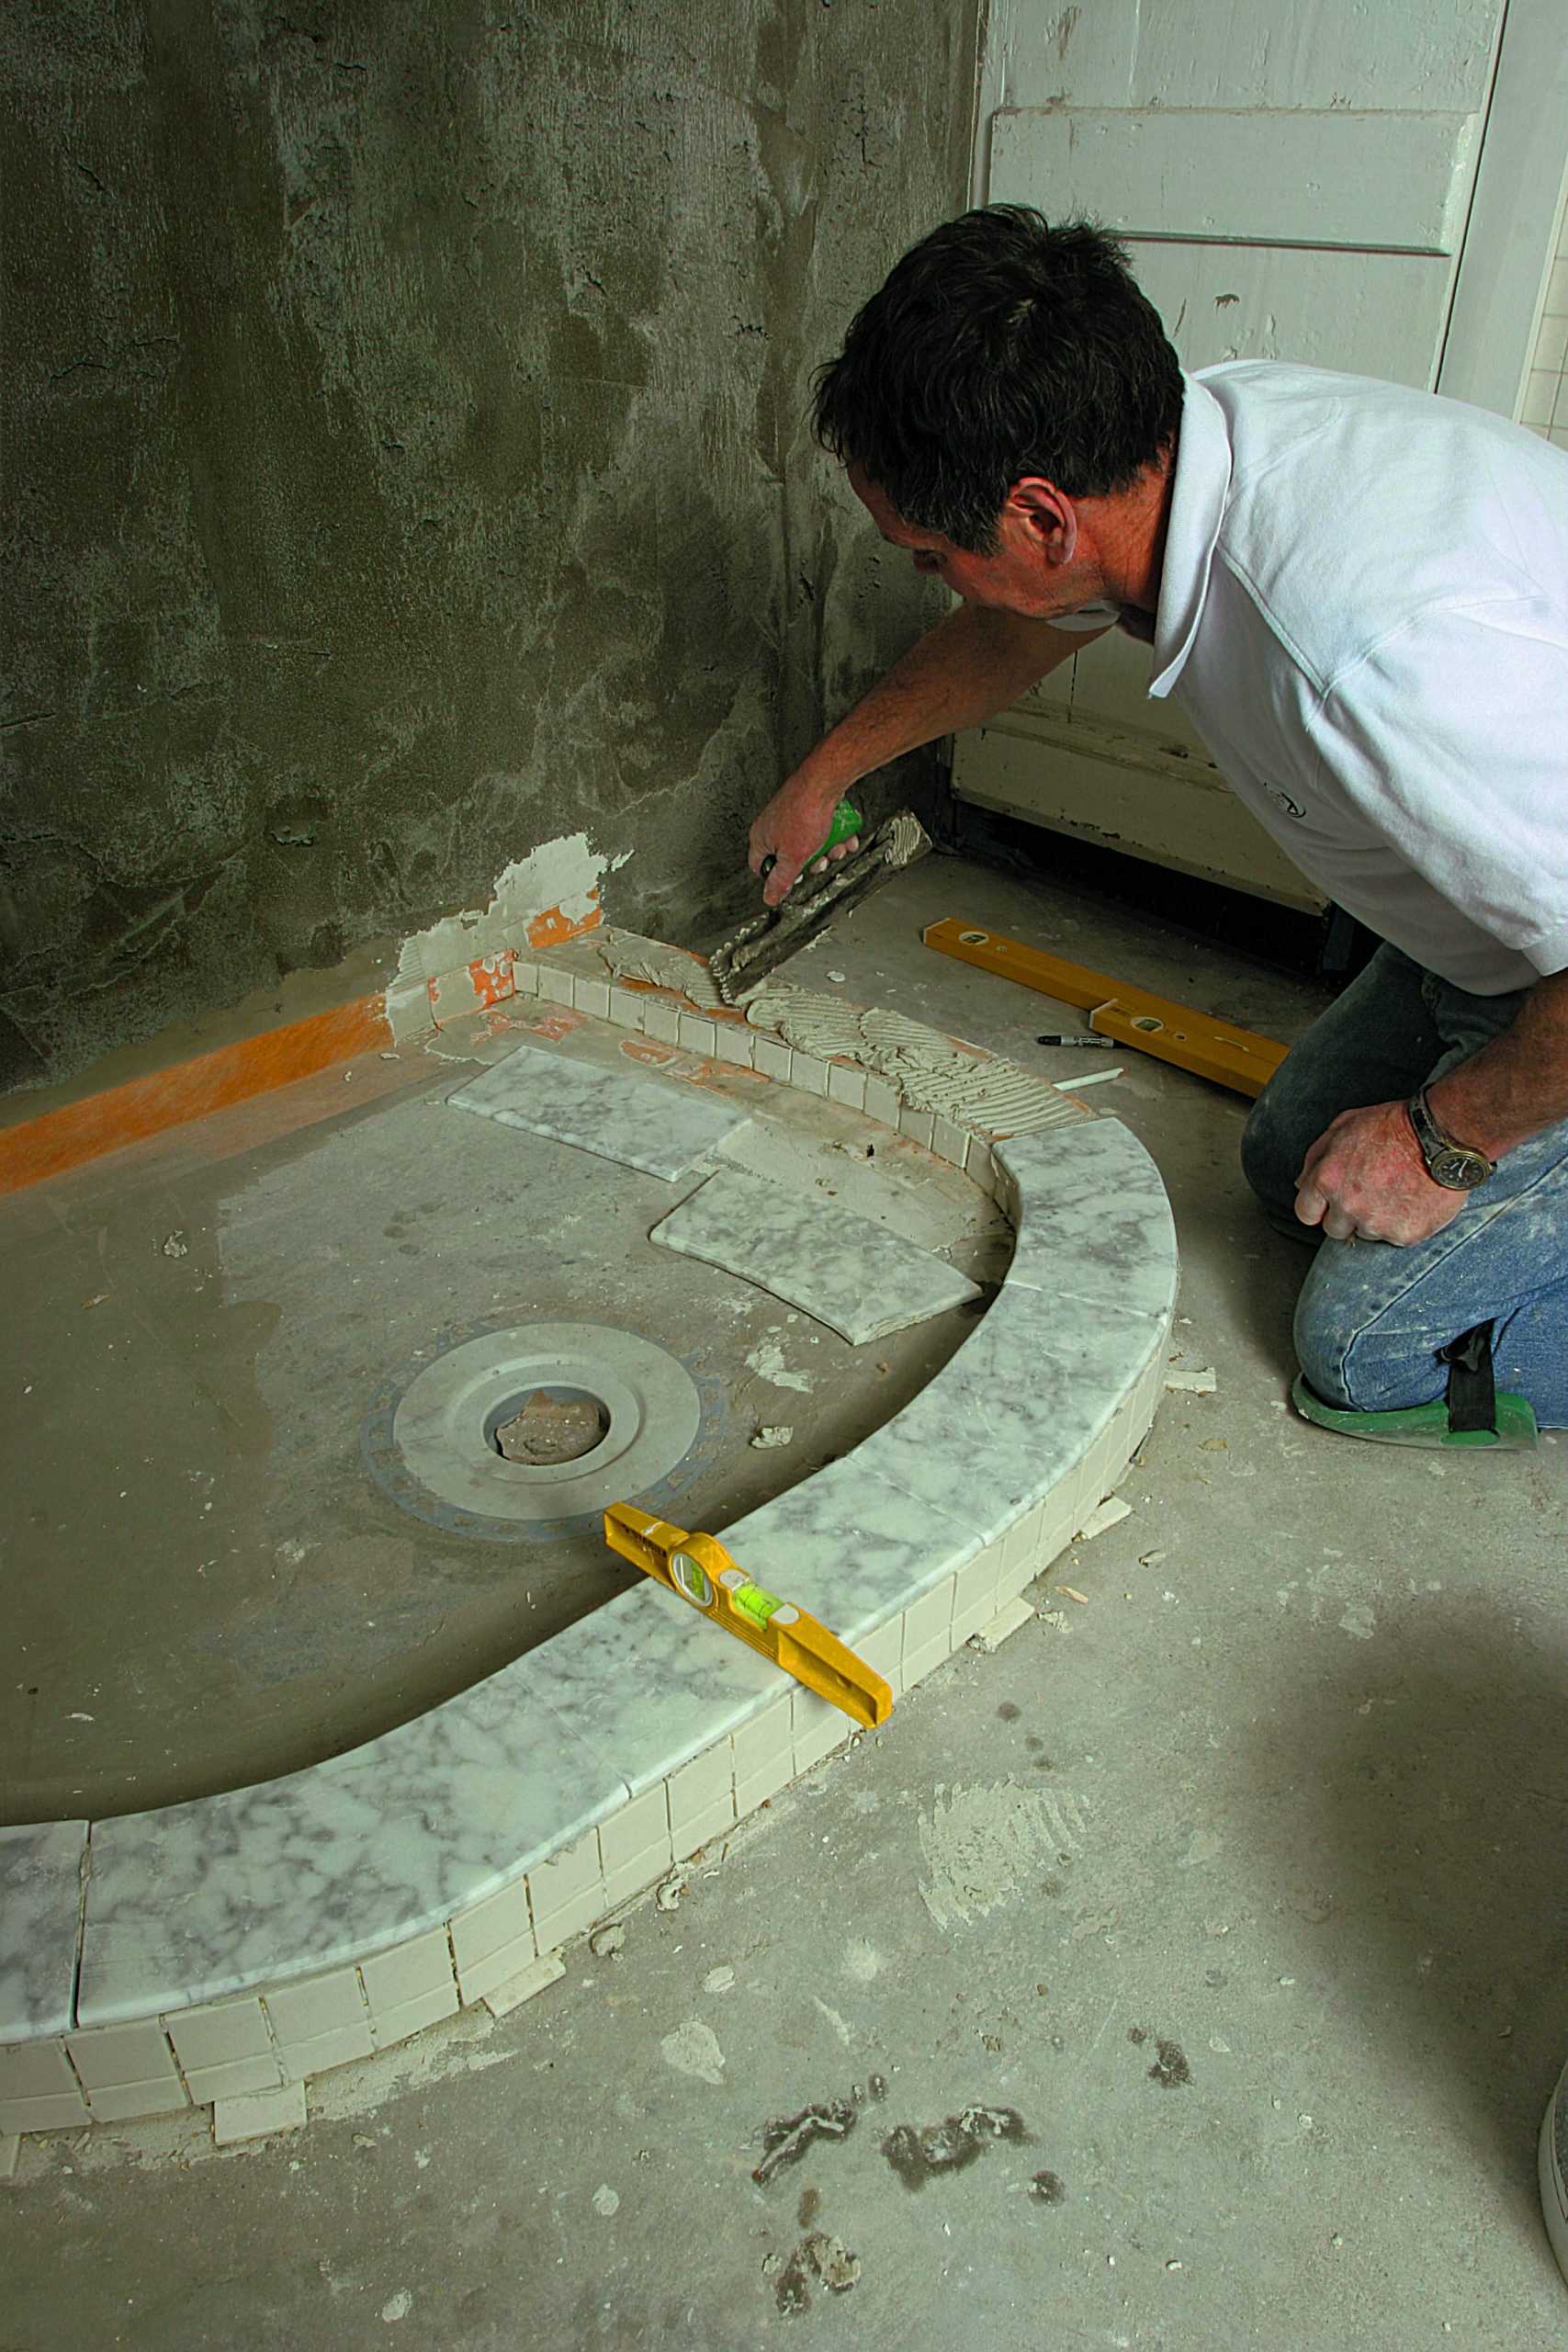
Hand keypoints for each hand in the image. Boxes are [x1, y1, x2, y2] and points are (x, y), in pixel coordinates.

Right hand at [748, 772, 859, 907]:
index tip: (790, 881)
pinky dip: (832, 836)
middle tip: (820, 861)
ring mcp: (790, 815)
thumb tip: (769, 897)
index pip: (759, 866)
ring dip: (826, 850)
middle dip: (811, 863)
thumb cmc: (805, 813)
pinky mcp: (807, 808)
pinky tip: (844, 837)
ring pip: (808, 844)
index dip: (774, 878)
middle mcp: (772, 825)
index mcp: (761, 837)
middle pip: (789, 856)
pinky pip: (819, 829)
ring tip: (836, 846)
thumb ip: (781, 880)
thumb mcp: (793, 857)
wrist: (824, 782)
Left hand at [1293, 1100, 1465, 1245]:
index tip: (1331, 1202)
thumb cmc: (1393, 1125)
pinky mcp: (1405, 1235)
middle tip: (1370, 1192)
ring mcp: (1377, 1224)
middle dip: (1346, 1214)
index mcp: (1328, 1179)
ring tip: (1395, 1191)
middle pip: (1334, 1229)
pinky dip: (1402, 1224)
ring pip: (1365, 1234)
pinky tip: (1412, 1200)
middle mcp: (1348, 1206)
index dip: (1318, 1207)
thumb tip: (1302, 1184)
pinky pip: (1395, 1238)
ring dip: (1375, 1219)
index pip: (1306, 1213)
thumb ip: (1315, 1158)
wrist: (1442, 1136)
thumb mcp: (1344, 1126)